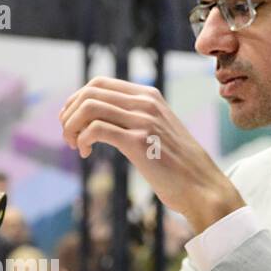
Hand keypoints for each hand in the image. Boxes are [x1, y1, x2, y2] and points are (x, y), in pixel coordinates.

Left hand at [59, 77, 244, 233]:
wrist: (202, 186)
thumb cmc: (177, 165)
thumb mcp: (157, 131)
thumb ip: (135, 119)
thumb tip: (101, 121)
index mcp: (148, 96)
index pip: (99, 83)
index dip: (76, 100)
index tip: (71, 122)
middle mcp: (145, 102)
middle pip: (90, 92)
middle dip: (69, 113)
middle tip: (68, 137)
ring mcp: (143, 120)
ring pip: (89, 108)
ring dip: (72, 127)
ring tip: (75, 145)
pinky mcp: (138, 142)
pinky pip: (97, 129)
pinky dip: (83, 140)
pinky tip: (86, 153)